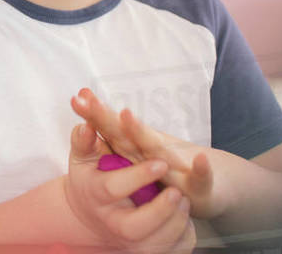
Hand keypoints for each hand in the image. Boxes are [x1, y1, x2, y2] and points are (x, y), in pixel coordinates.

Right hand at [63, 122, 195, 252]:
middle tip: (177, 192)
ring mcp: (128, 242)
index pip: (113, 188)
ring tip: (184, 201)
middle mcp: (111, 221)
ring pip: (154, 244)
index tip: (160, 163)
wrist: (89, 213)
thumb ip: (83, 140)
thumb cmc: (91, 178)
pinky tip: (185, 220)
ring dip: (175, 224)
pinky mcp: (144, 252)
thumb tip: (86, 127)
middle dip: (159, 211)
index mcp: (96, 195)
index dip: (137, 177)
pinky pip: (168, 253)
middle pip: (133, 227)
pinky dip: (181, 239)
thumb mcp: (83, 157)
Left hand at [72, 87, 228, 219]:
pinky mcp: (199, 185)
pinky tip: (202, 160)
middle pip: (127, 132)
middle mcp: (152, 149)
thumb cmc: (160, 166)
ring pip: (157, 149)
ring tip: (125, 116)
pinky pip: (201, 179)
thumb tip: (80, 96)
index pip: (109, 127)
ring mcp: (175, 164)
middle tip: (90, 102)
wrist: (206, 183)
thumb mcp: (129, 153)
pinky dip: (203, 170)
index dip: (93, 114)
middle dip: (108, 117)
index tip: (75, 99)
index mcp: (134, 145)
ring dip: (143, 133)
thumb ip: (101, 130)